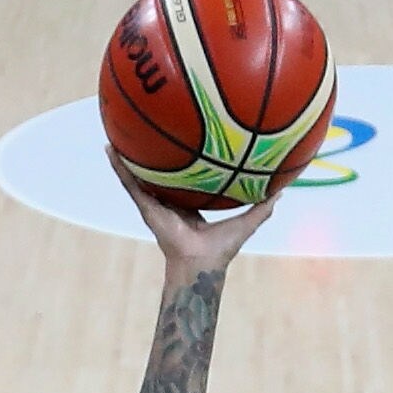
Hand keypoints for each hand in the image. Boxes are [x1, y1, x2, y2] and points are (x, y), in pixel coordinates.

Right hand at [108, 147, 279, 273]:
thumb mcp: (247, 221)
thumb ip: (263, 205)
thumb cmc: (222, 250)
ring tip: (115, 132)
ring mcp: (155, 204)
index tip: (180, 143)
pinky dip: (119, 167)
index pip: (183, 179)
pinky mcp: (147, 207)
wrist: (201, 264)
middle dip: (151, 155)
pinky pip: (131, 183)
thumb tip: (283, 189)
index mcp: (189, 204)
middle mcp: (169, 202)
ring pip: (138, 175)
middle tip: (146, 127)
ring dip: (125, 156)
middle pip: (157, 174)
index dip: (181, 162)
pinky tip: (110, 149)